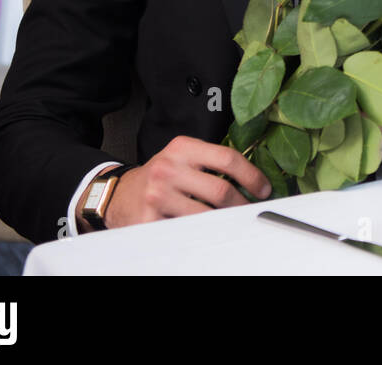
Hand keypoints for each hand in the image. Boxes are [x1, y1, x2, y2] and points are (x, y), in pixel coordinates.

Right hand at [88, 136, 271, 230]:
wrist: (117, 194)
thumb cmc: (159, 175)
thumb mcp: (181, 157)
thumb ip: (211, 161)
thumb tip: (253, 178)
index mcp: (182, 148)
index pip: (228, 158)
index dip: (252, 176)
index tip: (264, 189)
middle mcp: (169, 168)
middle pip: (221, 190)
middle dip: (243, 204)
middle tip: (250, 211)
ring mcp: (158, 195)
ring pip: (206, 215)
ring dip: (225, 222)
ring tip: (233, 222)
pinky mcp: (149, 220)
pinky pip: (186, 230)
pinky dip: (201, 233)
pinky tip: (207, 232)